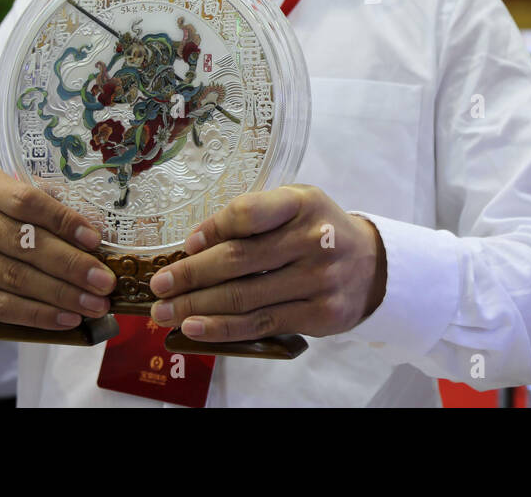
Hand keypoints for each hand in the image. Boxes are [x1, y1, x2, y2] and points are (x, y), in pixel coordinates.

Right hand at [0, 166, 114, 328]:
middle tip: (105, 282)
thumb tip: (101, 242)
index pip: (26, 200)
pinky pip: (1, 306)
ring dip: (61, 295)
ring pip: (15, 278)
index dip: (63, 221)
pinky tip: (67, 318)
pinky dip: (38, 315)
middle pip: (23, 243)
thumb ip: (49, 213)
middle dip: (71, 265)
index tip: (95, 240)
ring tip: (94, 304)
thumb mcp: (13, 204)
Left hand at [146, 184, 386, 342]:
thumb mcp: (295, 206)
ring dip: (196, 306)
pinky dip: (222, 328)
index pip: (249, 213)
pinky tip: (194, 327)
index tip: (186, 244)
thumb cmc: (318, 231)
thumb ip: (254, 217)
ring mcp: (318, 279)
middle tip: (158, 286)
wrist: (372, 266)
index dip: (213, 229)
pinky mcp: (320, 314)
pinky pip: (261, 323)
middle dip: (190, 275)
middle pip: (238, 260)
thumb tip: (196, 244)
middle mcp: (313, 239)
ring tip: (163, 311)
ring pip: (244, 297)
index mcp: (303, 203)